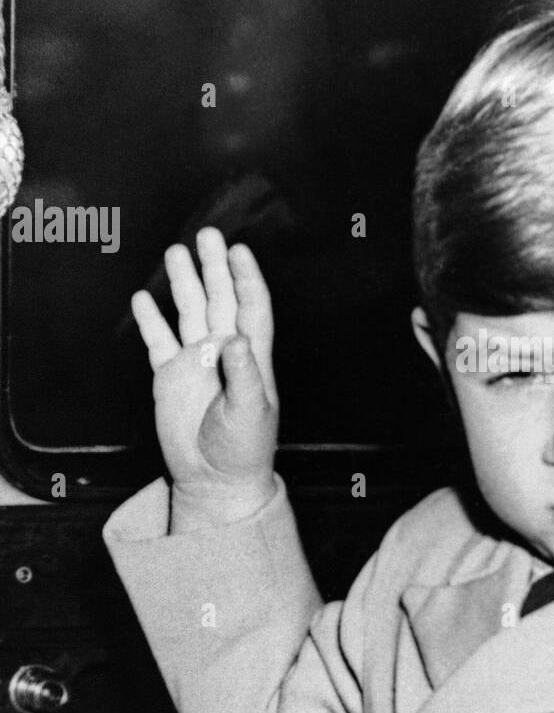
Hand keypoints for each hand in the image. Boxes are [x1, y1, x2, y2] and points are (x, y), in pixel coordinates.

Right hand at [131, 226, 278, 531]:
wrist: (215, 478)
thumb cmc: (244, 448)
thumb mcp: (250, 413)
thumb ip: (243, 376)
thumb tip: (235, 340)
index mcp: (250, 356)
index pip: (251, 307)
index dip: (246, 278)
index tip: (239, 251)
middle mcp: (223, 351)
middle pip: (219, 299)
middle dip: (213, 266)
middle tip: (207, 234)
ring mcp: (196, 361)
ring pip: (189, 311)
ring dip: (183, 282)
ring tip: (175, 252)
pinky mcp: (170, 376)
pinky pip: (159, 341)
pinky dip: (151, 320)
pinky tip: (144, 297)